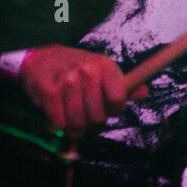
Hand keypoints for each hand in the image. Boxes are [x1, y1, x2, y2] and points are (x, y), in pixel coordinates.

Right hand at [18, 46, 148, 138]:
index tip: (109, 110)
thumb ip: (124, 85)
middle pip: (98, 116)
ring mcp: (66, 79)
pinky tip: (59, 117)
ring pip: (78, 122)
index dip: (115, 110)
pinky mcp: (47, 90)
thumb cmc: (76, 68)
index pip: (119, 98)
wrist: (42, 57)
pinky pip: (59, 122)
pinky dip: (59, 125)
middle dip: (94, 125)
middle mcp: (86, 70)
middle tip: (89, 122)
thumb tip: (144, 92)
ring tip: (75, 124)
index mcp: (104, 65)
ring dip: (76, 129)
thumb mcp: (102, 70)